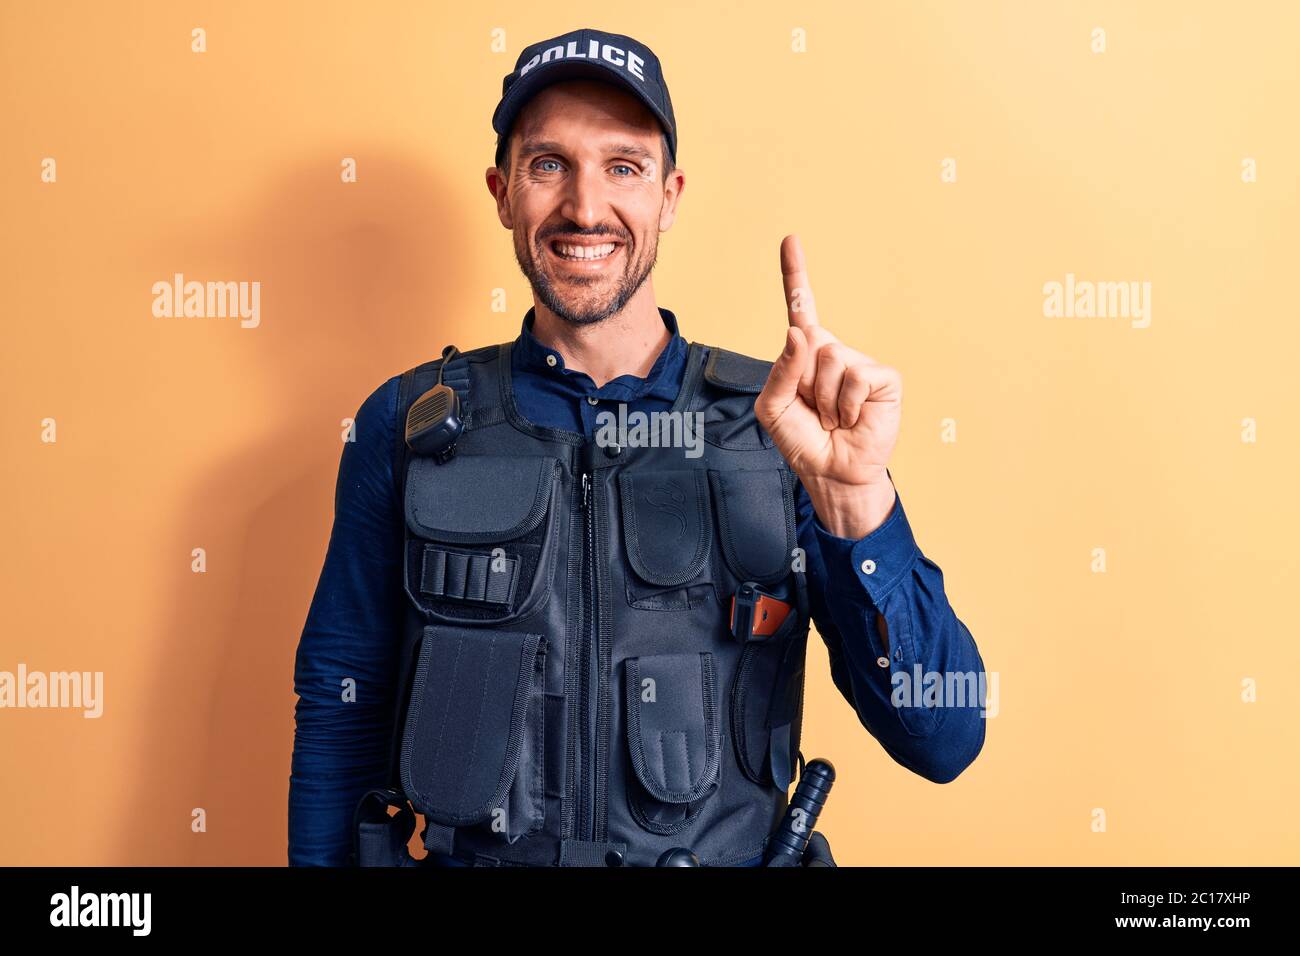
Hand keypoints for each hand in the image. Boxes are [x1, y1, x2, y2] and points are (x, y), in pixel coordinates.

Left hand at [754, 235, 901, 538]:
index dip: (795, 274)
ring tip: (832, 418)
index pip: (801, 308)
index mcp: (805, 354)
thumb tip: (799, 332)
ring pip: (830, 359)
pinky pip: (855, 377)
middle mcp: (834, 352)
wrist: (832, 473)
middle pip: (807, 341)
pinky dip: (846, 404)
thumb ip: (780, 370)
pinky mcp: (884, 378)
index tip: (790, 239)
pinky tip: (851, 419)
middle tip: (814, 412)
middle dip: (801, 383)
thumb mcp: (772, 408)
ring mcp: (861, 363)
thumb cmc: (802, 440)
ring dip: (823, 399)